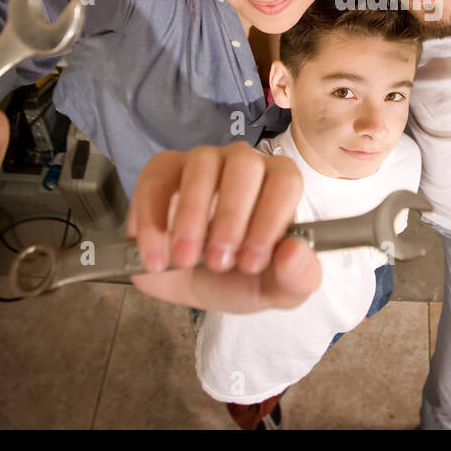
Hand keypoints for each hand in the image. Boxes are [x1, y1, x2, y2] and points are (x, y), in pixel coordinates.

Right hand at [126, 142, 321, 312]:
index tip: (251, 263)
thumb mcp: (275, 289)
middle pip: (244, 165)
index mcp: (279, 185)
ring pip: (200, 165)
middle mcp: (244, 163)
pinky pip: (155, 180)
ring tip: (185, 260)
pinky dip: (151, 219)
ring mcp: (201, 161)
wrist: (192, 285)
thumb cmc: (240, 277)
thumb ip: (298, 277)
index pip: (285, 182)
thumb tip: (295, 252)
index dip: (270, 219)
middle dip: (231, 216)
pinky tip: (155, 256)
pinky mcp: (161, 172)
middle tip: (218, 263)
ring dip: (192, 216)